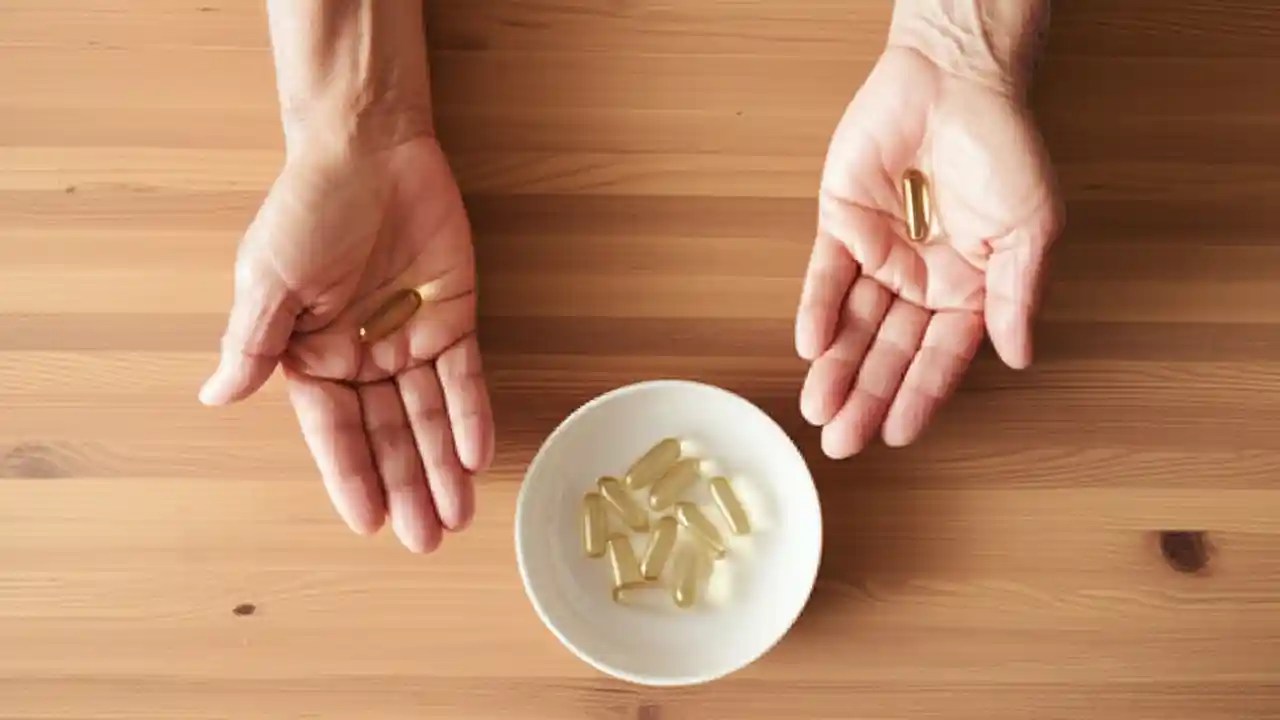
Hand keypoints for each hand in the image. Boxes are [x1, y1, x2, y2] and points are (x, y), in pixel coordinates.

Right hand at [199, 135, 492, 551]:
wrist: (368, 150)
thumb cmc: (308, 209)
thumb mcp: (269, 279)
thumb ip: (253, 344)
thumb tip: (215, 398)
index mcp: (313, 356)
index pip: (333, 431)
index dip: (351, 477)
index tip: (369, 523)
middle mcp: (362, 358)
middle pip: (387, 435)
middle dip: (407, 487)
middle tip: (425, 539)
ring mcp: (409, 341)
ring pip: (430, 417)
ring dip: (443, 466)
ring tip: (457, 515)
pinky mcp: (452, 318)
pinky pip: (464, 376)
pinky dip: (471, 414)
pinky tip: (476, 456)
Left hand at [795, 43, 1062, 458]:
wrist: (956, 79)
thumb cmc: (1003, 148)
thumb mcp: (1029, 229)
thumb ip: (1016, 296)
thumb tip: (1020, 358)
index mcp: (968, 288)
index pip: (941, 356)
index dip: (920, 395)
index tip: (896, 434)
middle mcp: (921, 280)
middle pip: (889, 352)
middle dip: (865, 397)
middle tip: (841, 443)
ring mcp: (879, 255)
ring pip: (853, 324)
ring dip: (836, 367)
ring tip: (819, 410)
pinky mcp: (841, 225)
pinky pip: (826, 276)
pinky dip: (817, 309)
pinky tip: (810, 345)